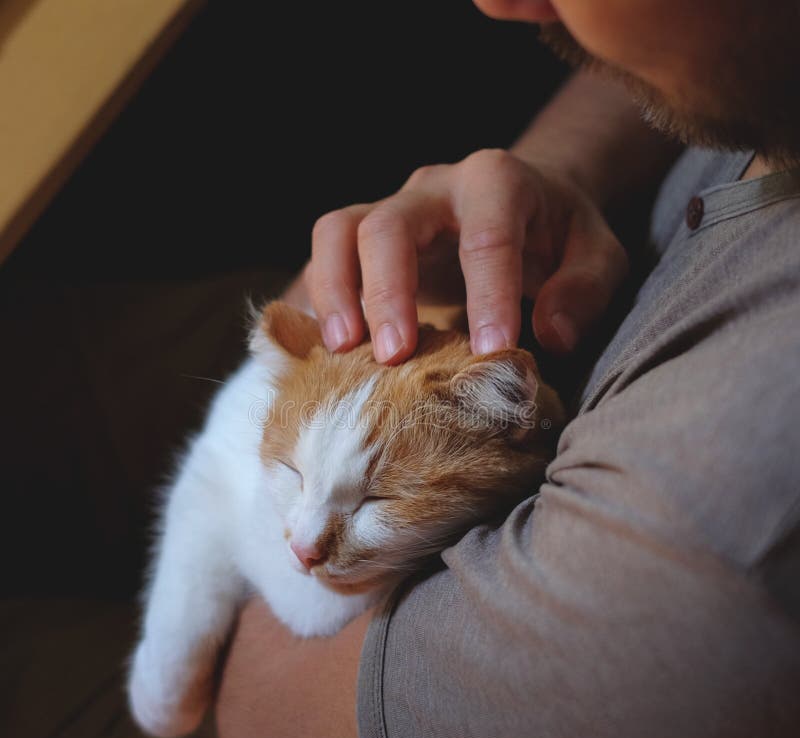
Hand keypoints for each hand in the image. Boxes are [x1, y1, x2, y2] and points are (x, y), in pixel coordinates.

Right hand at [300, 148, 627, 363]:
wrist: (519, 204)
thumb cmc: (558, 237)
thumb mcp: (597, 256)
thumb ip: (586, 289)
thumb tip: (550, 335)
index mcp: (497, 182)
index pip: (488, 236)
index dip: (489, 295)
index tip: (491, 353)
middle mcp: (434, 188)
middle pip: (390, 226)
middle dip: (389, 293)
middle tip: (395, 357)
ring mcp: (392, 209)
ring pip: (339, 232)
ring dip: (336, 292)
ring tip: (343, 351)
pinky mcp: (365, 236)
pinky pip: (325, 255)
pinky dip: (321, 299)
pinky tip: (332, 348)